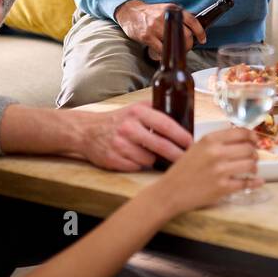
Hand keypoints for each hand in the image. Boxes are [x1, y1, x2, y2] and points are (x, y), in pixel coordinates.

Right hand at [70, 102, 194, 171]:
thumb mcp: (136, 109)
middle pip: (160, 146)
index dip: (180, 136)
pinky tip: (135, 158)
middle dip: (176, 154)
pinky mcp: (112, 159)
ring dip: (154, 160)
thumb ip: (156, 111)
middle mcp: (128, 128)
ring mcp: (119, 145)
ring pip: (149, 159)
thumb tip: (184, 117)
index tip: (191, 142)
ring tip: (150, 153)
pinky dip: (139, 165)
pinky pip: (136, 167)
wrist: (87, 131)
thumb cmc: (117, 120)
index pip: (165, 124)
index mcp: (137, 113)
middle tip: (185, 158)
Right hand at [115, 0, 204, 59]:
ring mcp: (156, 27)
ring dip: (178, 50)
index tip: (202, 39)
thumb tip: (194, 30)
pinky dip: (164, 54)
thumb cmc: (151, 14)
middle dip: (189, 45)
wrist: (131, 13)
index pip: (192, 21)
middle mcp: (166, 17)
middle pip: (186, 35)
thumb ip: (179, 18)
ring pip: (175, 43)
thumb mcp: (167, 10)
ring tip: (175, 50)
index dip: (200, 32)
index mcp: (173, 10)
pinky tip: (164, 53)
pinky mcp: (147, 36)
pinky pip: (161, 50)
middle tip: (186, 48)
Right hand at [153, 127, 261, 213]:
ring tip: (251, 169)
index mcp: (210, 140)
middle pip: (249, 148)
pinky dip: (255, 182)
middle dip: (254, 153)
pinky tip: (257, 181)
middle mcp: (216, 153)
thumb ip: (217, 142)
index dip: (252, 136)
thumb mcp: (197, 148)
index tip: (255, 140)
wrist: (170, 191)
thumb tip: (241, 139)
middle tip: (253, 157)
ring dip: (254, 167)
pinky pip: (246, 183)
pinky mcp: (223, 188)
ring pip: (250, 164)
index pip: (241, 132)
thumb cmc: (184, 169)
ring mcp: (221, 171)